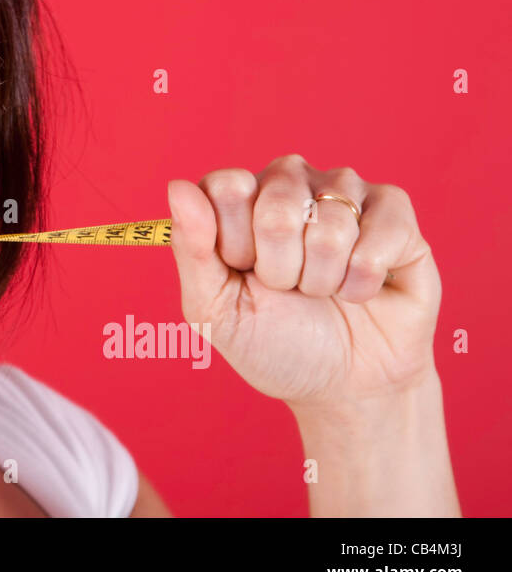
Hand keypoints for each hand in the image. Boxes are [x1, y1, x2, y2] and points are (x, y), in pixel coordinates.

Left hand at [166, 155, 440, 410]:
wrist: (345, 388)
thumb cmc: (274, 343)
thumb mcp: (214, 308)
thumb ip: (190, 248)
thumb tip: (178, 187)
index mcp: (239, 198)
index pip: (227, 186)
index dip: (235, 243)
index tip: (243, 273)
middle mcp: (290, 183)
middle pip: (276, 204)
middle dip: (279, 268)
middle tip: (286, 289)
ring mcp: (344, 192)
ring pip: (330, 223)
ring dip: (322, 278)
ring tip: (322, 292)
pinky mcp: (394, 213)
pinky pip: (380, 232)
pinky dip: (364, 280)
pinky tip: (361, 291)